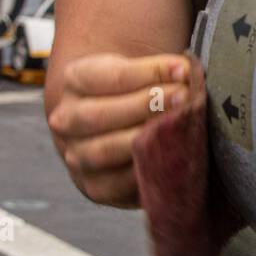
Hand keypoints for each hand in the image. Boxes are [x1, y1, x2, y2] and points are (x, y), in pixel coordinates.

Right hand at [46, 52, 198, 207]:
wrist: (113, 125)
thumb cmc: (134, 91)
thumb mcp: (139, 70)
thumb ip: (160, 70)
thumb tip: (188, 73)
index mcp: (76, 80)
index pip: (111, 75)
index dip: (150, 72)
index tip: (183, 69)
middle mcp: (67, 119)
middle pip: (101, 114)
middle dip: (147, 105)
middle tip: (184, 97)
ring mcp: (76, 155)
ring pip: (105, 150)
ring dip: (144, 139)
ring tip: (179, 127)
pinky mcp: (94, 186)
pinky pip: (116, 183)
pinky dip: (142, 171)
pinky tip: (167, 158)